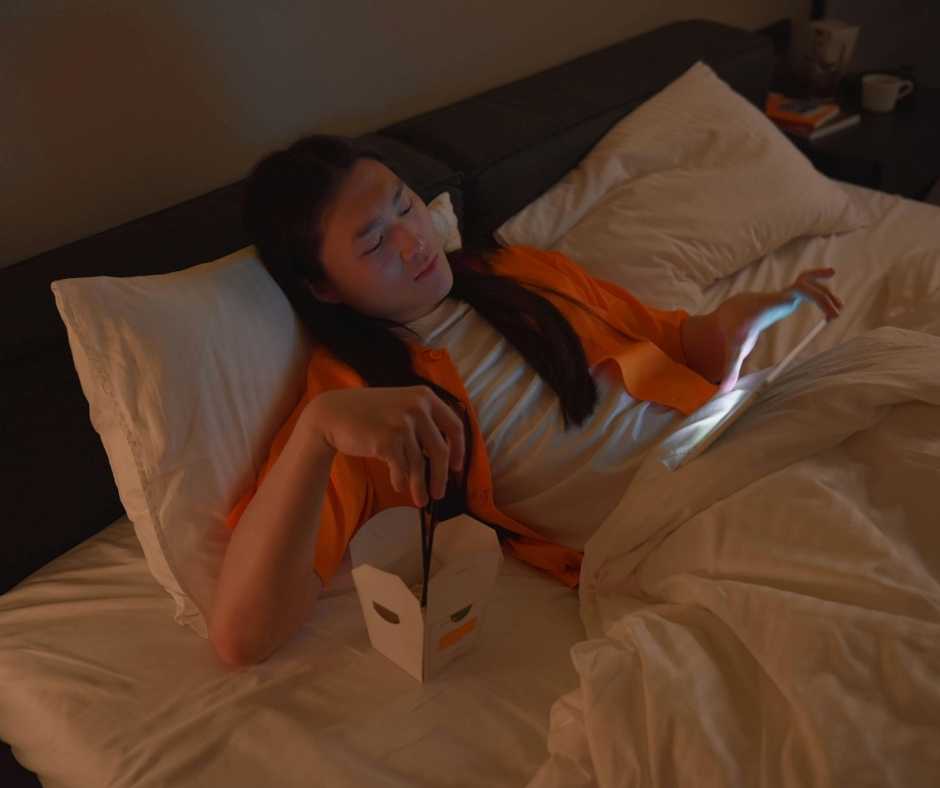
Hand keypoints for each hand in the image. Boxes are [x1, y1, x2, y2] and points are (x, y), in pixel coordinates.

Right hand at [305, 386, 464, 506]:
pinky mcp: (388, 440)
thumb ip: (422, 419)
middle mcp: (417, 407)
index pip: (454, 425)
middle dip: (441, 476)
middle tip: (440, 493)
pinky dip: (402, 481)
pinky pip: (402, 469)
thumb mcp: (400, 404)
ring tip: (421, 500)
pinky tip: (399, 487)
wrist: (332, 414)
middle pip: (440, 450)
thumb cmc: (367, 413)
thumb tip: (446, 454)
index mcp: (424, 396)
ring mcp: (403, 423)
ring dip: (420, 486)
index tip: (457, 467)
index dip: (459, 449)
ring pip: (420, 464)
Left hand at [712, 268, 842, 391]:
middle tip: (836, 316)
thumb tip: (724, 390)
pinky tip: (829, 275)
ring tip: (838, 308)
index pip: (799, 291)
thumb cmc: (733, 329)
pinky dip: (817, 279)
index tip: (830, 314)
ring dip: (824, 291)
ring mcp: (783, 295)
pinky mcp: (785, 296)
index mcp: (772, 305)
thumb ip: (730, 369)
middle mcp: (780, 297)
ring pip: (807, 282)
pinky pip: (804, 283)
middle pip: (807, 286)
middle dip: (824, 297)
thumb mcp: (733, 349)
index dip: (818, 298)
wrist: (728, 312)